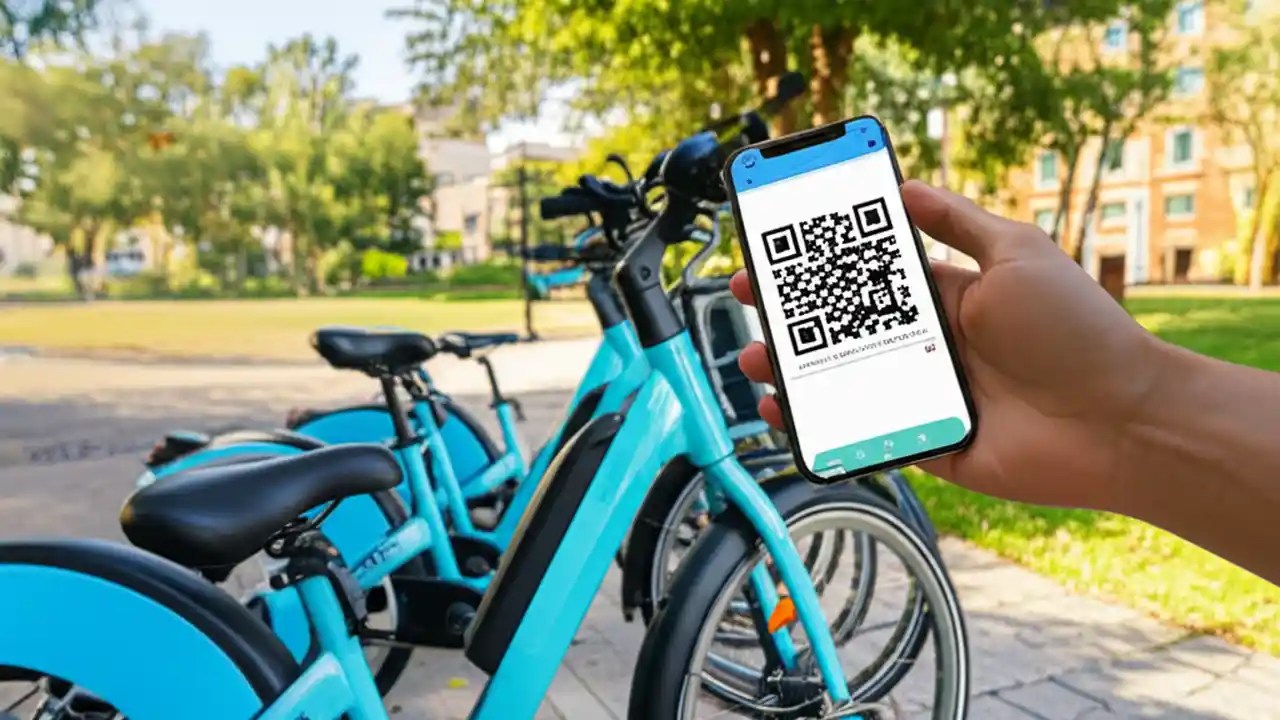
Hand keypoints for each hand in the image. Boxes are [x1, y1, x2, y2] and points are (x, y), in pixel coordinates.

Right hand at [732, 180, 1166, 511]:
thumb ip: (958, 223)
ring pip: (841, 381)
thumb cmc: (1076, 332)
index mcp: (948, 296)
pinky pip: (860, 432)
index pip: (870, 274)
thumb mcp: (1017, 254)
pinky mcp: (926, 441)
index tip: (780, 249)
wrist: (1120, 422)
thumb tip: (906, 186)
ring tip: (757, 359)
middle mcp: (931, 344)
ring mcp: (924, 394)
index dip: (824, 263)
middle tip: (751, 301)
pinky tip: (785, 411)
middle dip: (792, 315)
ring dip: (792, 369)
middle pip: (844, 328)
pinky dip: (817, 426)